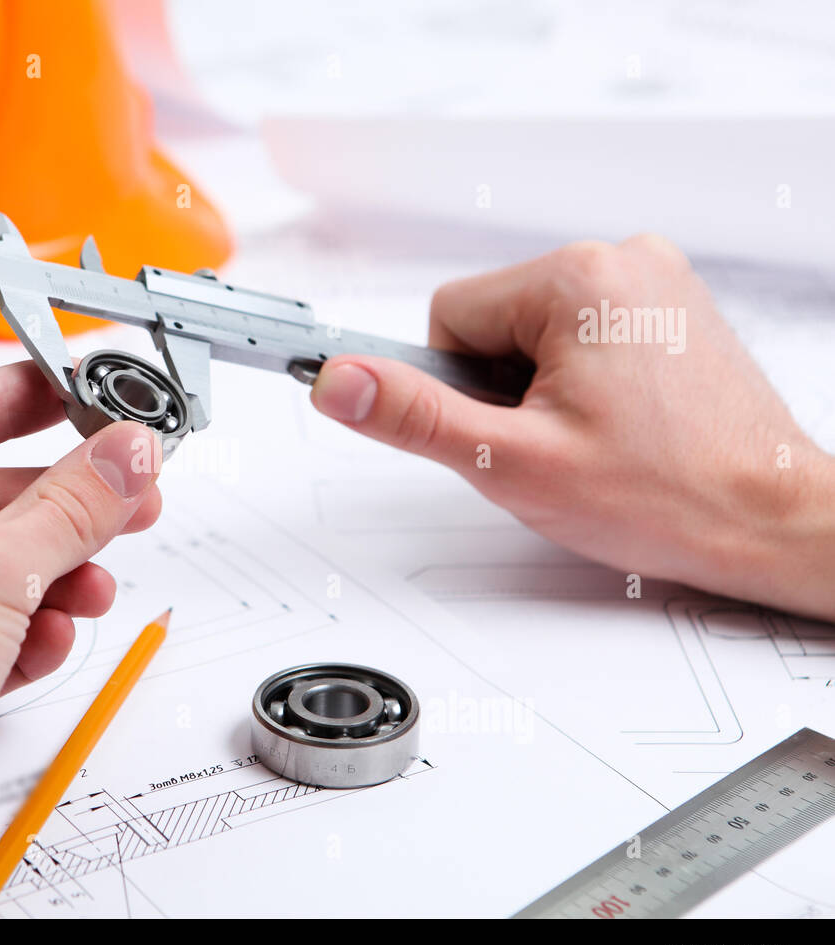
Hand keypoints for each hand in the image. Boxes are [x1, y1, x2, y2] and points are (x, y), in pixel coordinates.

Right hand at [311, 234, 834, 619]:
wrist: (769, 520)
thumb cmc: (668, 495)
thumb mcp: (514, 463)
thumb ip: (414, 416)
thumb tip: (338, 380)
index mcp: (578, 279)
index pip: (448, 316)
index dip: (458, 390)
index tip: (504, 429)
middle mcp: (621, 260)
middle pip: (493, 323)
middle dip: (503, 390)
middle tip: (555, 443)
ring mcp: (653, 281)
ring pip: (534, 333)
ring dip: (540, 389)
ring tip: (593, 438)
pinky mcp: (668, 308)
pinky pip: (581, 335)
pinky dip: (579, 381)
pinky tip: (616, 425)